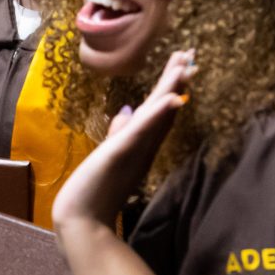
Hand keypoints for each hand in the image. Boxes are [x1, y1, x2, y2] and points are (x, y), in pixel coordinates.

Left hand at [51, 50, 194, 228]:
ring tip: (186, 67)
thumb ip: (120, 134)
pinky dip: (158, 114)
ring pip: (157, 114)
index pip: (158, 111)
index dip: (170, 88)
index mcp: (140, 145)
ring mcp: (135, 149)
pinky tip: (171, 99)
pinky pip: (143, 130)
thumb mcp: (109, 155)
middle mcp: (143, 145)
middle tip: (190, 55)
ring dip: (171, 90)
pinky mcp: (122, 152)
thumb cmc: (95, 191)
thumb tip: (127, 112)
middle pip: (163, 107)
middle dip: (175, 81)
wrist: (83, 220)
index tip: (181, 64)